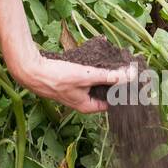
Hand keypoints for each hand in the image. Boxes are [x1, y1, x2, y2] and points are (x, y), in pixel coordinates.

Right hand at [9, 52, 128, 113]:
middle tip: (128, 69)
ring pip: (96, 84)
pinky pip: (87, 78)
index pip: (113, 102)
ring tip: (116, 63)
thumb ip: (108, 76)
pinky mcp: (70, 83)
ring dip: (105, 74)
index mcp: (88, 106)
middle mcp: (83, 102)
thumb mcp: (86, 76)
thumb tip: (129, 75)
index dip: (124, 91)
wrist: (32, 71)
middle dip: (116, 81)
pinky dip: (94, 71)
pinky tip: (99, 60)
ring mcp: (76, 93)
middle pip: (105, 93)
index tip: (135, 79)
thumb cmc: (56, 77)